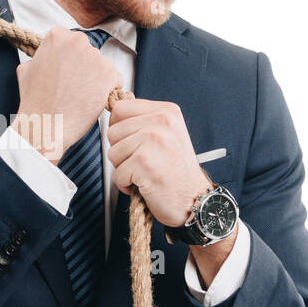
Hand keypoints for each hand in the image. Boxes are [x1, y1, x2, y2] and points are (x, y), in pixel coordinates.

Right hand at [14, 26, 123, 164]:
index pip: (72, 41)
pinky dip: (109, 90)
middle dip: (84, 67)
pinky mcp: (109, 73)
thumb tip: (46, 57)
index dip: (70, 59)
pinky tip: (93, 100)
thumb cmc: (36, 102)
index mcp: (57, 36)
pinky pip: (116, 79)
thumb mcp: (26, 69)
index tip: (66, 71)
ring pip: (103, 65)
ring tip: (80, 96)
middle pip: (88, 52)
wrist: (46, 126)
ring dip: (96, 79)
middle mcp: (77, 41)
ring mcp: (95, 57)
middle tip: (73, 86)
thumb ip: (41, 56)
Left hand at [106, 98, 213, 226]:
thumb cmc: (177, 171)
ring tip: (144, 172)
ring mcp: (153, 141)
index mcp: (166, 111)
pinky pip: (117, 174)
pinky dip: (125, 184)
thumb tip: (118, 106)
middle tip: (142, 162)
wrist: (194, 200)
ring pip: (112, 153)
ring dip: (123, 169)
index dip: (118, 128)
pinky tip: (144, 184)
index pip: (120, 108)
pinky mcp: (144, 163)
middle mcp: (161, 122)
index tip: (132, 142)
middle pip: (113, 131)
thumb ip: (144, 119)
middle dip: (121, 151)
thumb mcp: (168, 134)